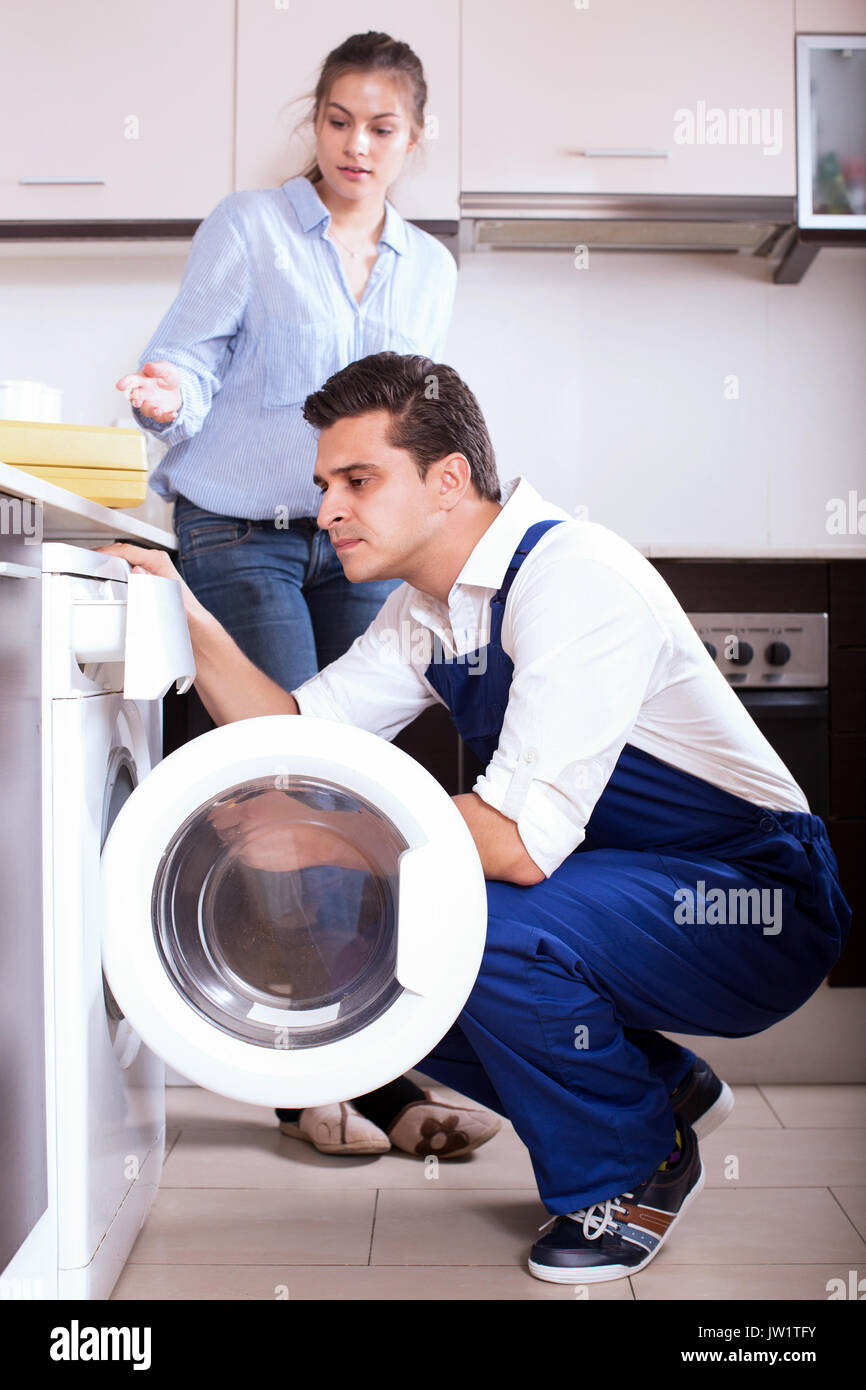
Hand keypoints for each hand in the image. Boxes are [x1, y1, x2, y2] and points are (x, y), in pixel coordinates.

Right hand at [94, 543, 201, 621]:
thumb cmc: (183, 612)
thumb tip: (138, 571)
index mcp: (158, 561)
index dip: (108, 551)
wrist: (192, 622)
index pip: (127, 549)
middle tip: (87, 561)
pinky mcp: (148, 576)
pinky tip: (108, 578)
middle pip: (123, 551)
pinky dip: (116, 570)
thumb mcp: (168, 599)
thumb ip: (154, 585)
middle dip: (105, 554)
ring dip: (110, 562)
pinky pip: (127, 568)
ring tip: (94, 568)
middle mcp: (155, 561)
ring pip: (124, 559)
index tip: (94, 555)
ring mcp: (151, 567)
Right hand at [116, 360, 181, 422]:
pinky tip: (173, 414)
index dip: (125, 383)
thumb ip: (157, 368)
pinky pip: (161, 417)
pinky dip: (167, 417)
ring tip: (157, 410)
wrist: (178, 388)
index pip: (131, 381)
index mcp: (142, 380)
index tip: (120, 386)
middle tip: (136, 401)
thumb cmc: (167, 376)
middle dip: (134, 400)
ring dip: (151, 411)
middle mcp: (143, 393)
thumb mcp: (165, 369)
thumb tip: (148, 366)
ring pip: (146, 410)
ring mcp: (150, 404)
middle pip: (135, 398)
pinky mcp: (160, 413)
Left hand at [209, 791, 351, 872]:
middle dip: (229, 828)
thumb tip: (234, 806)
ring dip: (239, 841)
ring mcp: (251, 851)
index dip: (218, 816)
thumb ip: (251, 801)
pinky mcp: (257, 864)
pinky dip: (249, 851)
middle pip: (223, 832)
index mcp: (249, 813)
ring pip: (233, 846)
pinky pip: (245, 857)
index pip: (220, 817)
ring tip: (259, 835)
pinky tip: (265, 844)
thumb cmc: (298, 817)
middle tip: (240, 824)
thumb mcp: (273, 798)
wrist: (316, 837)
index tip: (217, 817)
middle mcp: (247, 833)